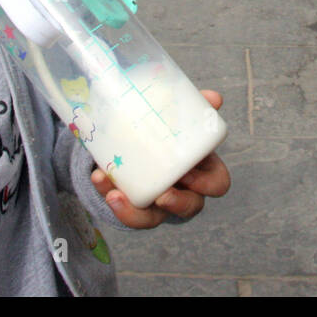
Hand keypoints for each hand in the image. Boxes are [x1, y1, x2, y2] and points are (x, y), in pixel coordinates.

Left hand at [91, 90, 229, 228]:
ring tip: (115, 196)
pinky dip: (109, 194)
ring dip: (133, 212)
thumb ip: (195, 108)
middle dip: (178, 204)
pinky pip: (124, 209)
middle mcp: (184, 191)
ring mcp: (157, 203)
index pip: (217, 184)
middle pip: (190, 207)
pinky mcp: (133, 205)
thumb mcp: (180, 119)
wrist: (139, 138)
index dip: (208, 184)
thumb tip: (213, 98)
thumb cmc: (169, 131)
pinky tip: (99, 177)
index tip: (190, 173)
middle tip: (162, 195)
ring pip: (152, 218)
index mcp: (202, 169)